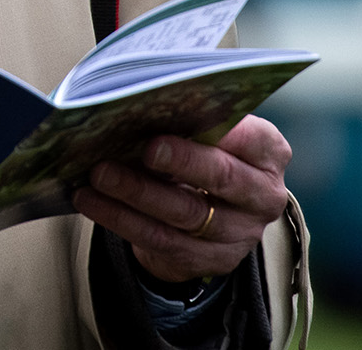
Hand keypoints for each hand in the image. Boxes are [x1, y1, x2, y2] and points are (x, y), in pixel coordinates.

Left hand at [72, 115, 291, 283]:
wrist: (218, 213)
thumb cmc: (210, 154)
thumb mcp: (216, 134)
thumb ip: (196, 120)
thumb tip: (145, 102)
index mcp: (269, 153)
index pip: (250, 138)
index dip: (218, 130)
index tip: (188, 116)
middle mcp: (262, 196)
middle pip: (222, 178)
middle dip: (180, 161)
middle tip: (143, 148)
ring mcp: (239, 233)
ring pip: (185, 212)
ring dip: (137, 192)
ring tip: (100, 173)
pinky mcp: (210, 260)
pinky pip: (160, 240)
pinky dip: (121, 219)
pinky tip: (92, 200)